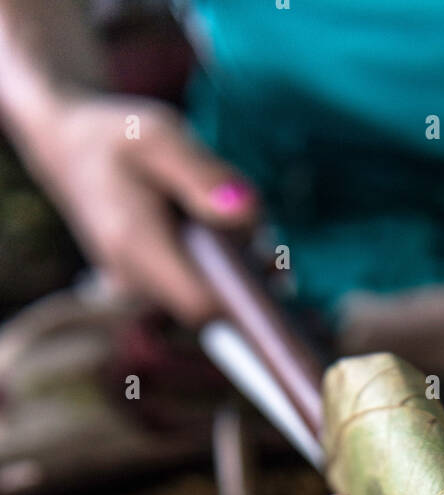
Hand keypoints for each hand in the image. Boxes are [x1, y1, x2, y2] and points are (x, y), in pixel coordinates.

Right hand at [22, 92, 257, 322]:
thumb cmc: (116, 135)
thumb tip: (248, 215)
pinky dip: (212, 263)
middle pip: (210, 305)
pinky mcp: (146, 285)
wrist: (67, 145)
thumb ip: (203, 176)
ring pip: (203, 296)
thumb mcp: (160, 136)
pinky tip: (208, 226)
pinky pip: (191, 286)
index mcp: (136, 246)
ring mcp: (137, 288)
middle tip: (256, 225)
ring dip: (230, 266)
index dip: (245, 297)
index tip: (273, 264)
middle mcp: (134, 280)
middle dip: (243, 273)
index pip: (203, 306)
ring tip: (223, 214)